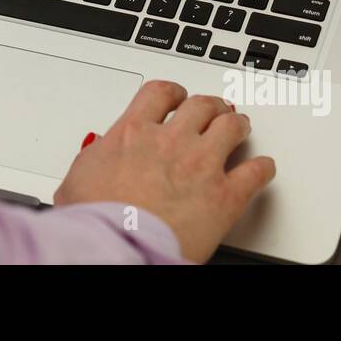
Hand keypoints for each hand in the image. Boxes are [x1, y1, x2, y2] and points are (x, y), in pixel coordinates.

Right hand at [53, 80, 275, 262]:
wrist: (116, 248)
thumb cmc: (95, 220)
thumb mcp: (78, 178)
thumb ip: (94, 158)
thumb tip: (97, 154)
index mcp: (133, 132)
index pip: (159, 94)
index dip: (172, 93)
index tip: (176, 98)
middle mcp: (170, 141)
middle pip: (201, 106)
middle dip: (209, 106)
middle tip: (213, 111)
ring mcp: (201, 166)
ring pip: (231, 127)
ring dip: (237, 125)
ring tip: (240, 128)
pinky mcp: (225, 197)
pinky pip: (256, 171)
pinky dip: (262, 168)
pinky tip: (262, 169)